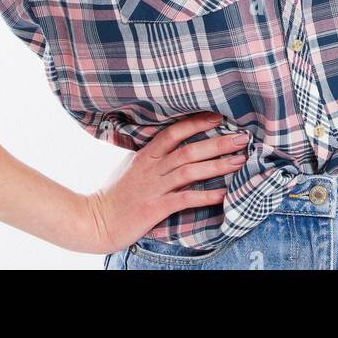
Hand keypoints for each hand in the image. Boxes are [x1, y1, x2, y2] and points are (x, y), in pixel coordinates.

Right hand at [75, 111, 249, 253]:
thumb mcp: (134, 168)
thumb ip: (155, 158)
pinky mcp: (155, 208)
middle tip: (242, 138)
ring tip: (240, 161)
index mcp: (146, 156)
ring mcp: (154, 188)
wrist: (95, 221)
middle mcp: (152, 168)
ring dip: (217, 165)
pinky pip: (185, 199)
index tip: (220, 116)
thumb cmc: (117, 195)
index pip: (174, 132)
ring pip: (190, 171)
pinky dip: (206, 195)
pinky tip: (223, 194)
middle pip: (189, 150)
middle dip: (218, 142)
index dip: (197, 122)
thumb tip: (181, 149)